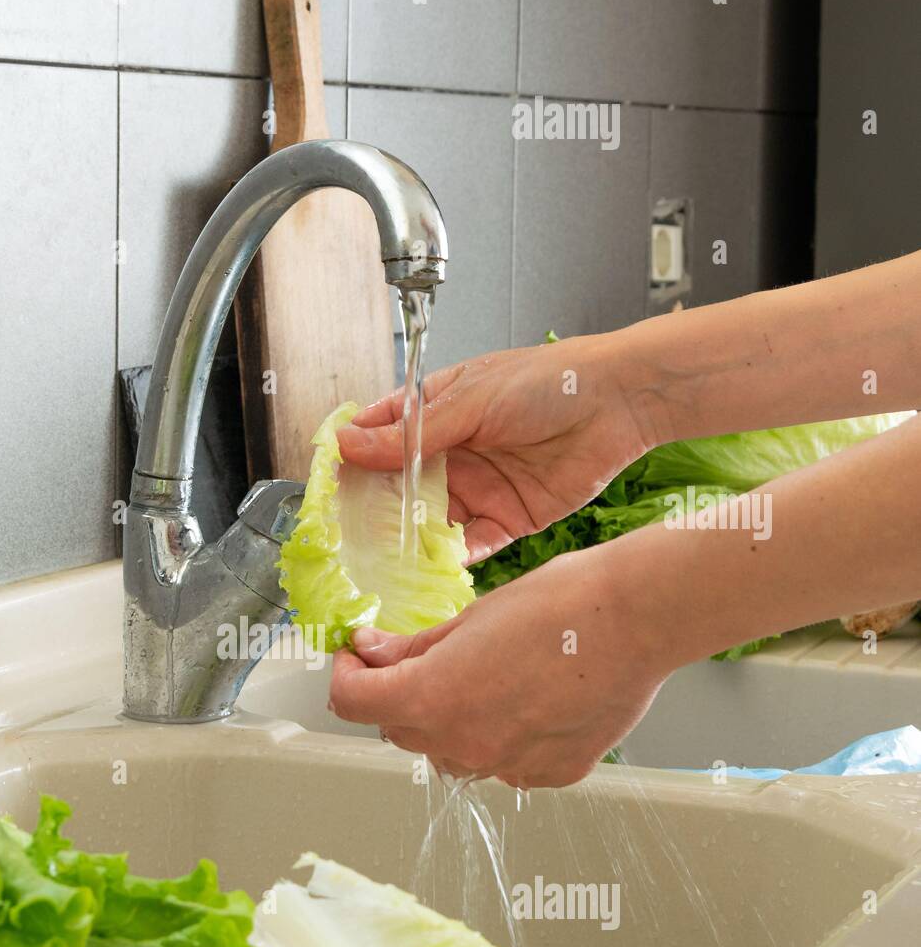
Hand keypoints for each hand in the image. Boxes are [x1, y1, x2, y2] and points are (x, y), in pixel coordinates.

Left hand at [327, 547, 668, 786]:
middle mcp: (463, 745)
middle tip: (417, 658)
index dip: (346, 675)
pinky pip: (504, 763)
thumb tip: (369, 652)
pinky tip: (529, 697)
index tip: (357, 658)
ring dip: (451, 720)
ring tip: (487, 675)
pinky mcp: (549, 774)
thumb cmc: (561, 603)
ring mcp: (507, 767)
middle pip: (400, 730)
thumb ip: (411, 648)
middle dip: (399, 695)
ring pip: (452, 751)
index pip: (352, 703)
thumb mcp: (469, 618)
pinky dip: (502, 736)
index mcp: (431, 700)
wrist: (639, 618)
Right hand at [337, 335, 654, 562]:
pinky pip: (472, 544)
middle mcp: (455, 453)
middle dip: (374, 510)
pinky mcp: (508, 518)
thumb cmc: (548, 382)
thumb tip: (349, 445)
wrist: (620, 403)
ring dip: (410, 539)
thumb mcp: (470, 401)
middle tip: (346, 534)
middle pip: (400, 487)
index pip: (382, 436)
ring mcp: (480, 487)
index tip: (326, 483)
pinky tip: (435, 564)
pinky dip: (453, 557)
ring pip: (432, 521)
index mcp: (439, 411)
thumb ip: (410, 434)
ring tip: (384, 559)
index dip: (353, 459)